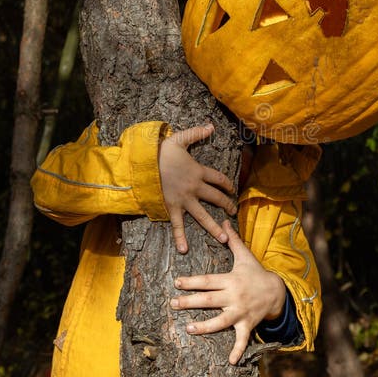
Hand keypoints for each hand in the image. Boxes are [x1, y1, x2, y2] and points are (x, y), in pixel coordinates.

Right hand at [159, 123, 236, 253]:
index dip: (227, 183)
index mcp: (198, 171)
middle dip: (226, 205)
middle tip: (233, 212)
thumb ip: (196, 133)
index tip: (232, 189)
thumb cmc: (160, 151)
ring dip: (214, 227)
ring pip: (203, 215)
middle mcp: (195, 187)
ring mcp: (184, 200)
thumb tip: (211, 126)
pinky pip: (178, 224)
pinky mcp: (172, 207)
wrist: (143, 164)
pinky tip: (184, 250)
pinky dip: (180, 237)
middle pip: (215, 198)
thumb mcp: (179, 139)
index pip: (218, 178)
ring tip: (224, 238)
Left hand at [170, 220, 285, 364]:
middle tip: (173, 304)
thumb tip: (222, 220)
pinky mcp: (247, 324)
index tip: (176, 282)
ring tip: (188, 328)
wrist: (277, 291)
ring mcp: (240, 312)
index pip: (208, 280)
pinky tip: (230, 362)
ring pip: (220, 321)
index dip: (192, 281)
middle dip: (190, 302)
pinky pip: (242, 339)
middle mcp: (233, 297)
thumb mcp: (245, 256)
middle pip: (208, 300)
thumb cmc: (256, 273)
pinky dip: (237, 351)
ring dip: (204, 326)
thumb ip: (232, 240)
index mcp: (230, 280)